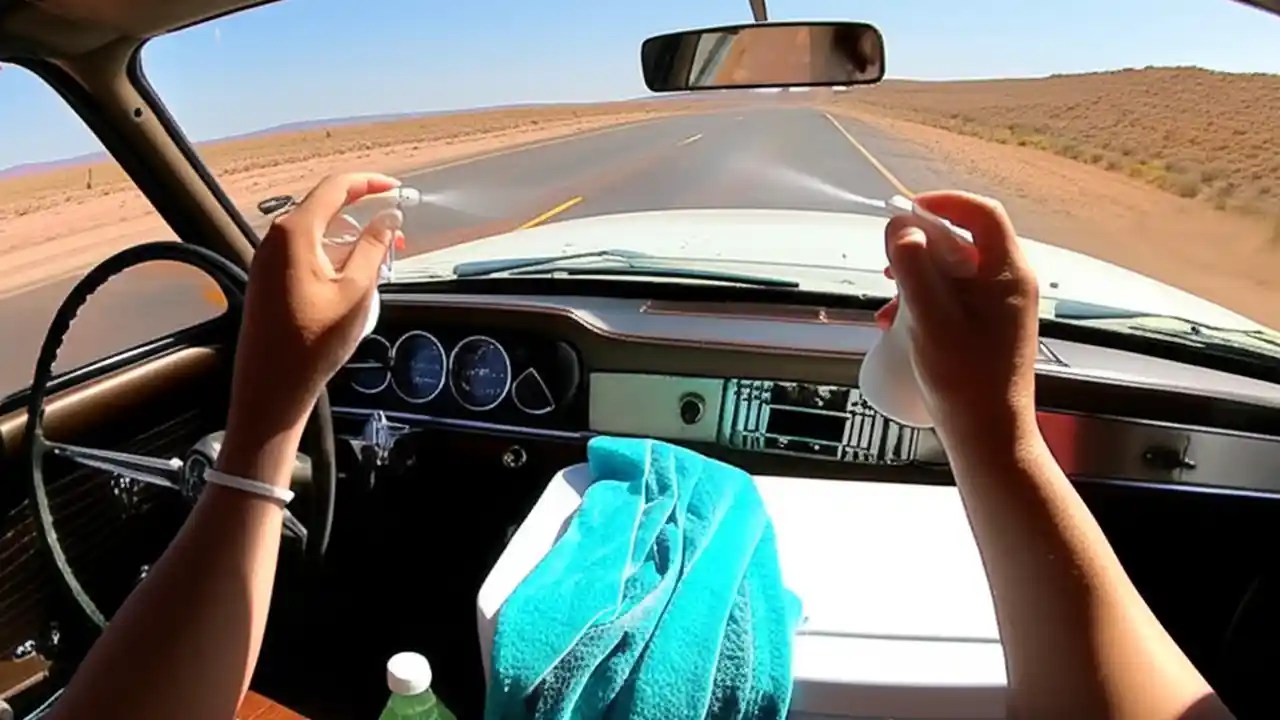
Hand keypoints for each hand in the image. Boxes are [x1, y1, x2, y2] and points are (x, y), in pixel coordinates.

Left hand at [228, 172, 404, 431]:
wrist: (272, 386)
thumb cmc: (312, 342)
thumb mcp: (356, 291)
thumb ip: (373, 248)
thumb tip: (387, 220)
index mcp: (295, 233)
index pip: (335, 188)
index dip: (369, 183)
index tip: (396, 189)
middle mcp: (275, 239)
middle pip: (325, 208)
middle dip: (363, 214)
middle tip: (395, 232)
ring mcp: (268, 259)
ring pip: (317, 232)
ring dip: (350, 239)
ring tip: (380, 259)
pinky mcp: (267, 279)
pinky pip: (305, 252)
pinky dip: (333, 255)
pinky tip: (353, 277)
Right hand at [873, 191, 1040, 449]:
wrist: (988, 435)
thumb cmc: (964, 381)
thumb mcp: (929, 318)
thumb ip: (914, 266)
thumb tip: (901, 227)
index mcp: (1007, 273)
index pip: (981, 213)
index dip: (943, 203)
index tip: (907, 210)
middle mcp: (1011, 285)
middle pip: (964, 242)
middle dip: (921, 249)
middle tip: (889, 265)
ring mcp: (1002, 308)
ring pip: (956, 272)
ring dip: (918, 278)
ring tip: (888, 302)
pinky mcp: (990, 329)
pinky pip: (956, 299)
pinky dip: (926, 302)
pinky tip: (898, 325)